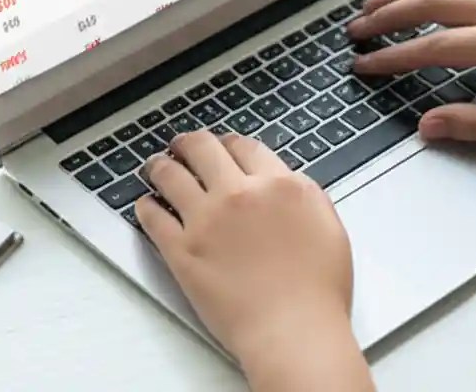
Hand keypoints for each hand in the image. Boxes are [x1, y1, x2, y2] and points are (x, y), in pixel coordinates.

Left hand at [137, 132, 371, 391]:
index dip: (227, 143)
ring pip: (170, 174)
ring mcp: (207, 220)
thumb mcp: (329, 227)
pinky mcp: (181, 250)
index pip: (244, 146)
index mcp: (280, 185)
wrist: (293, 332)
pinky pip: (153, 217)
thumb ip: (303, 196)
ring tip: (155, 167)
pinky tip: (146, 206)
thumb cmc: (317, 293)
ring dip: (159, 166)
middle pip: (202, 148)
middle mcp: (240, 193)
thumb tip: (284, 183)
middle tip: (180, 146)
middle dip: (187, 143)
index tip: (220, 146)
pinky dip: (146, 207)